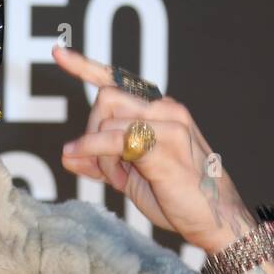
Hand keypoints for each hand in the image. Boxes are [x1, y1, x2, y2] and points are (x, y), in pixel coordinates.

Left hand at [52, 43, 255, 253]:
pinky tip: (105, 172)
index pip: (118, 80)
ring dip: (100, 153)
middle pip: (105, 99)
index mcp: (160, 111)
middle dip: (92, 133)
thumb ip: (100, 160)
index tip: (58, 52)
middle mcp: (166, 109)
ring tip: (122, 177)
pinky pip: (114, 139)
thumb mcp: (131, 177)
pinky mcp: (165, 144)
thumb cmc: (179, 197)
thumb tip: (66, 154)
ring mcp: (169, 124)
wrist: (215, 221)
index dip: (85, 66)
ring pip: (107, 121)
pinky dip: (97, 153)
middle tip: (107, 167)